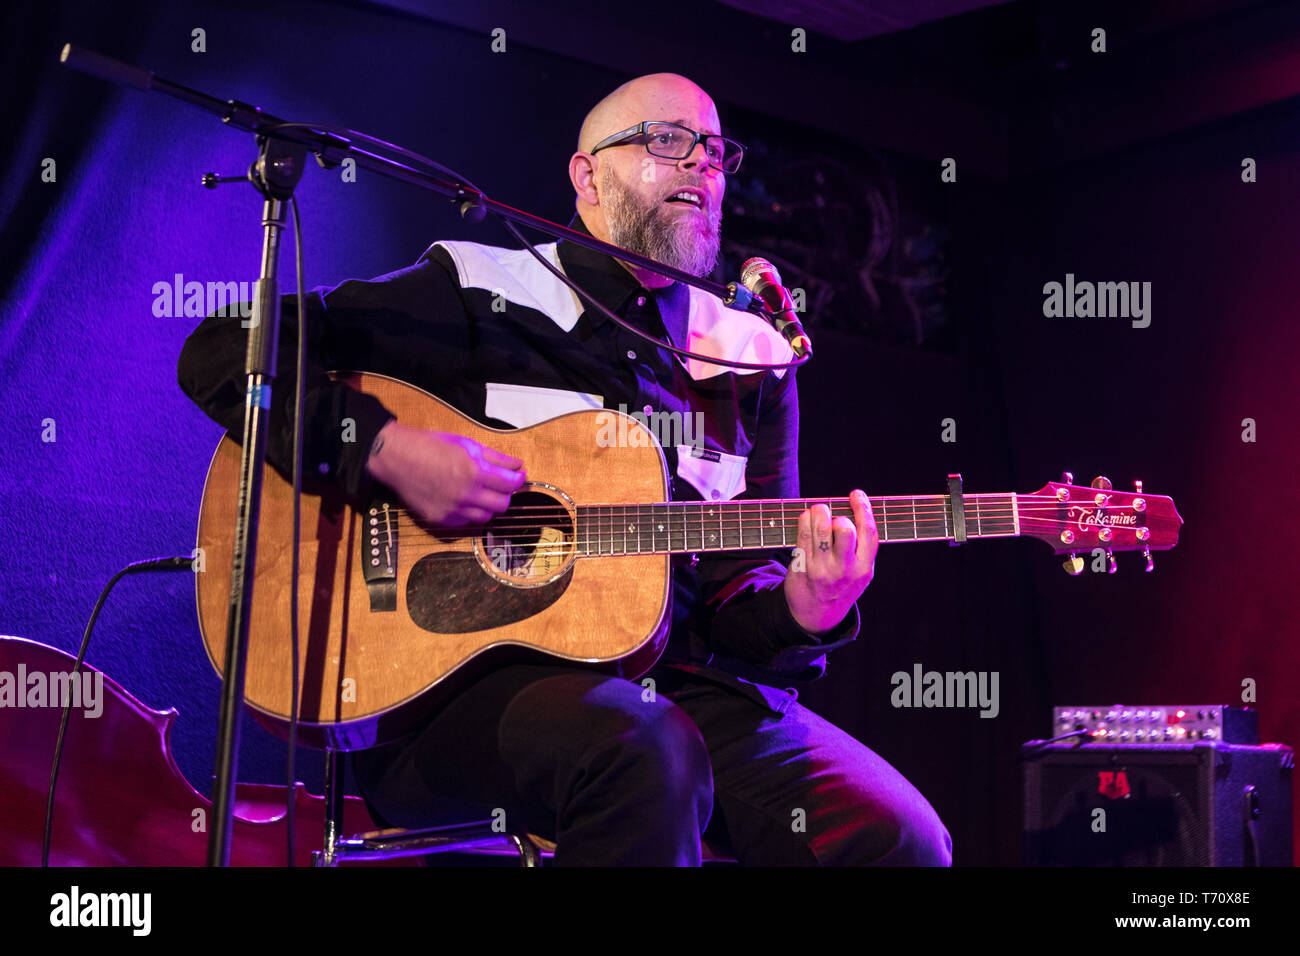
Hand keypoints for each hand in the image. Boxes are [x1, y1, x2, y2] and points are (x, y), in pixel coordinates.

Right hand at [365, 420, 525, 524]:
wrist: (397, 458)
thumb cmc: (430, 446)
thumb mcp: (466, 444)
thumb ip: (495, 457)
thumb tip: (517, 465)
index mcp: (474, 472)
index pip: (510, 484)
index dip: (519, 479)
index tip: (519, 476)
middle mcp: (466, 494)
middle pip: (502, 505)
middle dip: (506, 494)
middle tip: (502, 485)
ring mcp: (453, 510)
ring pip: (485, 517)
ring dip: (489, 506)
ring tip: (482, 493)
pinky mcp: (441, 519)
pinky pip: (465, 522)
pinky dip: (470, 513)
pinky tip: (464, 500)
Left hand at [783, 489, 877, 634]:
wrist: (816, 616)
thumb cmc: (840, 586)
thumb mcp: (860, 573)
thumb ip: (860, 548)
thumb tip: (853, 509)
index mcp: (864, 568)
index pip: (868, 532)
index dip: (863, 508)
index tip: (856, 495)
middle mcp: (844, 569)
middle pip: (844, 528)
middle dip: (837, 514)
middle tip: (832, 515)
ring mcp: (822, 569)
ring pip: (820, 527)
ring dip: (819, 512)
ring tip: (818, 512)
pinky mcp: (802, 567)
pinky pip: (802, 533)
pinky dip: (804, 519)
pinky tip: (807, 519)